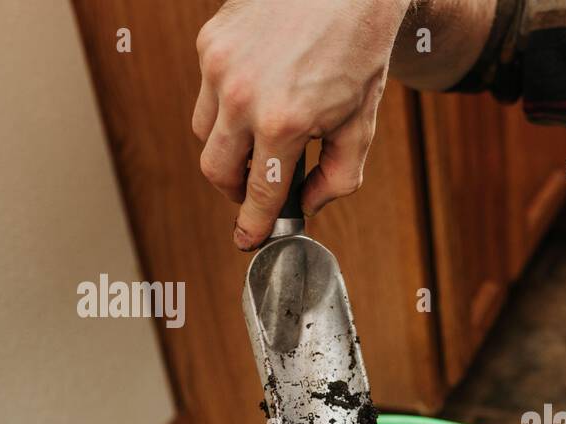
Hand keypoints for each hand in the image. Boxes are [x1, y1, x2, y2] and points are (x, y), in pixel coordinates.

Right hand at [192, 0, 410, 248]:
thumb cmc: (358, 53)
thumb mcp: (360, 125)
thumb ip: (337, 177)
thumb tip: (309, 205)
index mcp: (283, 123)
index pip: (259, 194)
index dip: (253, 224)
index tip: (247, 240)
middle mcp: (241, 96)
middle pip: (215, 169)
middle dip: (234, 190)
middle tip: (255, 191)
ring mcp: (219, 66)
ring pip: (205, 131)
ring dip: (229, 146)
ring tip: (262, 138)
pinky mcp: (210, 41)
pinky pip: (207, 90)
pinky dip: (228, 103)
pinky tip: (260, 90)